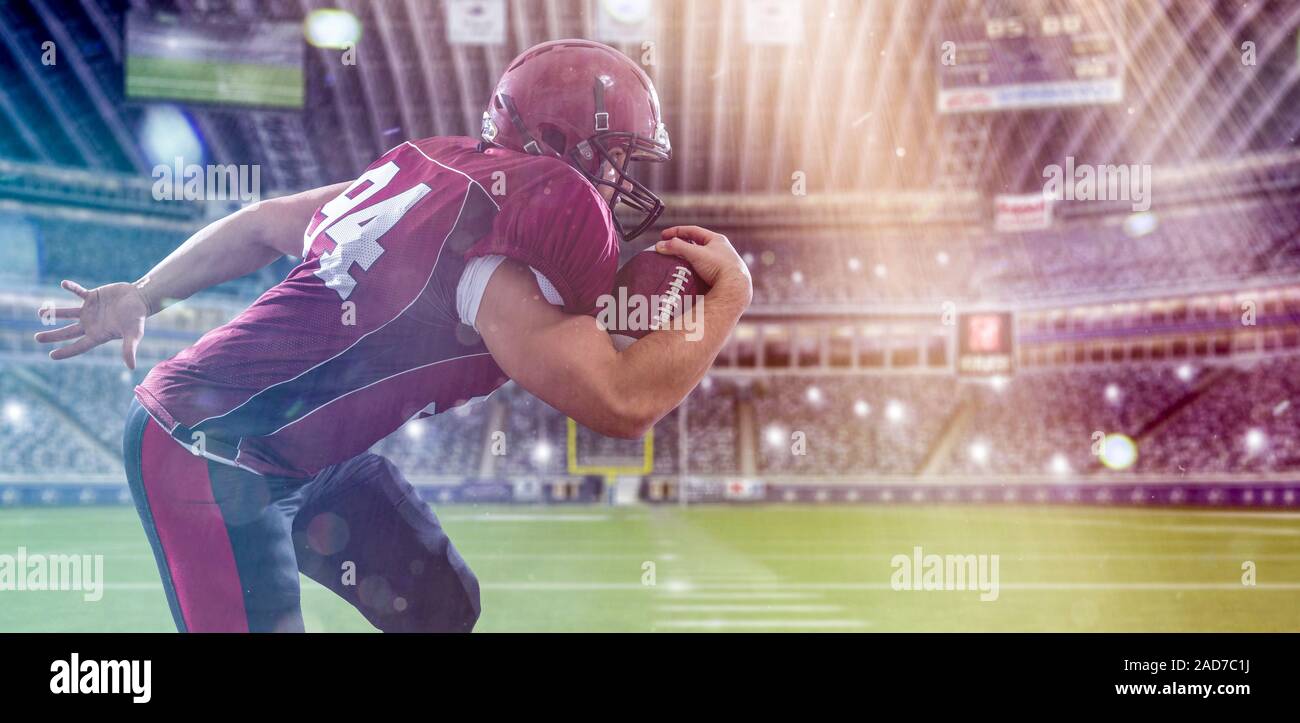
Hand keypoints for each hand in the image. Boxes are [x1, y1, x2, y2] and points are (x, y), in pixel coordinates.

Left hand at [34, 280, 149, 368]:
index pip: (79, 346)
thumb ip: (129, 349)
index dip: (65, 351)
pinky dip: (71, 288)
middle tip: (37, 338)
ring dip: (54, 312)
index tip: (51, 355)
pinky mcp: (93, 296)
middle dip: (52, 335)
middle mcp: (91, 324)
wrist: (142, 299)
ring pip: (67, 313)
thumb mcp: (134, 334)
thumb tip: (131, 367)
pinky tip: (63, 284)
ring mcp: (90, 310)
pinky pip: (78, 292)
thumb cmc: (138, 318)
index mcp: (98, 334)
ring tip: (40, 313)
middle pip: (68, 332)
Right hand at [654, 226, 752, 303]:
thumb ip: (677, 247)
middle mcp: (721, 250)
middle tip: (669, 249)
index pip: (693, 231)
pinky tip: (687, 275)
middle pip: (696, 244)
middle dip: (682, 246)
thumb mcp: (695, 253)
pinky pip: (703, 271)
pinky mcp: (720, 277)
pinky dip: (693, 271)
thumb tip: (660, 245)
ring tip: (676, 262)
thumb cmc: (720, 267)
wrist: (735, 288)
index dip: (677, 231)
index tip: (664, 235)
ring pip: (700, 258)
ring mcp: (721, 264)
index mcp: (717, 240)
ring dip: (688, 259)